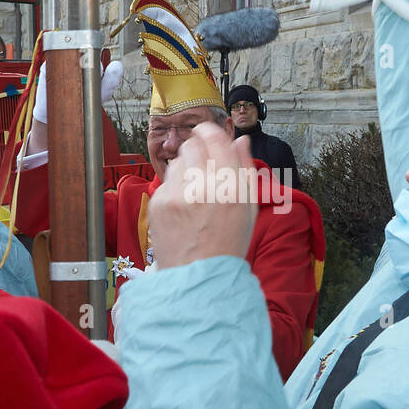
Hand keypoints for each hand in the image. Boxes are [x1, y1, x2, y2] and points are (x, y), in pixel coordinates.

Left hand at [147, 122, 256, 268]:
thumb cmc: (228, 243)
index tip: (206, 132)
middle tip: (203, 169)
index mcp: (231, 187)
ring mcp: (178, 195)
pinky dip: (174, 189)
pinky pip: (166, 181)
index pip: (214, 138)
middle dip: (198, 151)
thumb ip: (245, 169)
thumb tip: (240, 140)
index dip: (209, 131)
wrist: (199, 277)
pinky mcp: (159, 203)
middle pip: (192, 145)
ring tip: (195, 195)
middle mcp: (204, 187)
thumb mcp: (249, 207)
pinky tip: (183, 209)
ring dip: (186, 170)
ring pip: (177, 162)